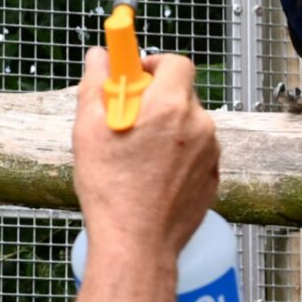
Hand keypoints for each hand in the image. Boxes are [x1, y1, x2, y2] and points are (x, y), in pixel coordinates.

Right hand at [72, 49, 218, 261]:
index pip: (175, 63)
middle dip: (157, 99)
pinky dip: (178, 156)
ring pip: (189, 125)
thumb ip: (95, 85)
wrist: (137, 244)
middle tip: (129, 119)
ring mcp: (210, 154)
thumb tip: (99, 57)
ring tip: (138, 156)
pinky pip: (196, 153)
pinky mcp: (213, 178)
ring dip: (168, 129)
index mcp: (169, 106)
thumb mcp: (88, 131)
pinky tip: (153, 177)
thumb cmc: (111, 190)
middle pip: (182, 94)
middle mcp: (198, 125)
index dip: (154, 64)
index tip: (135, 76)